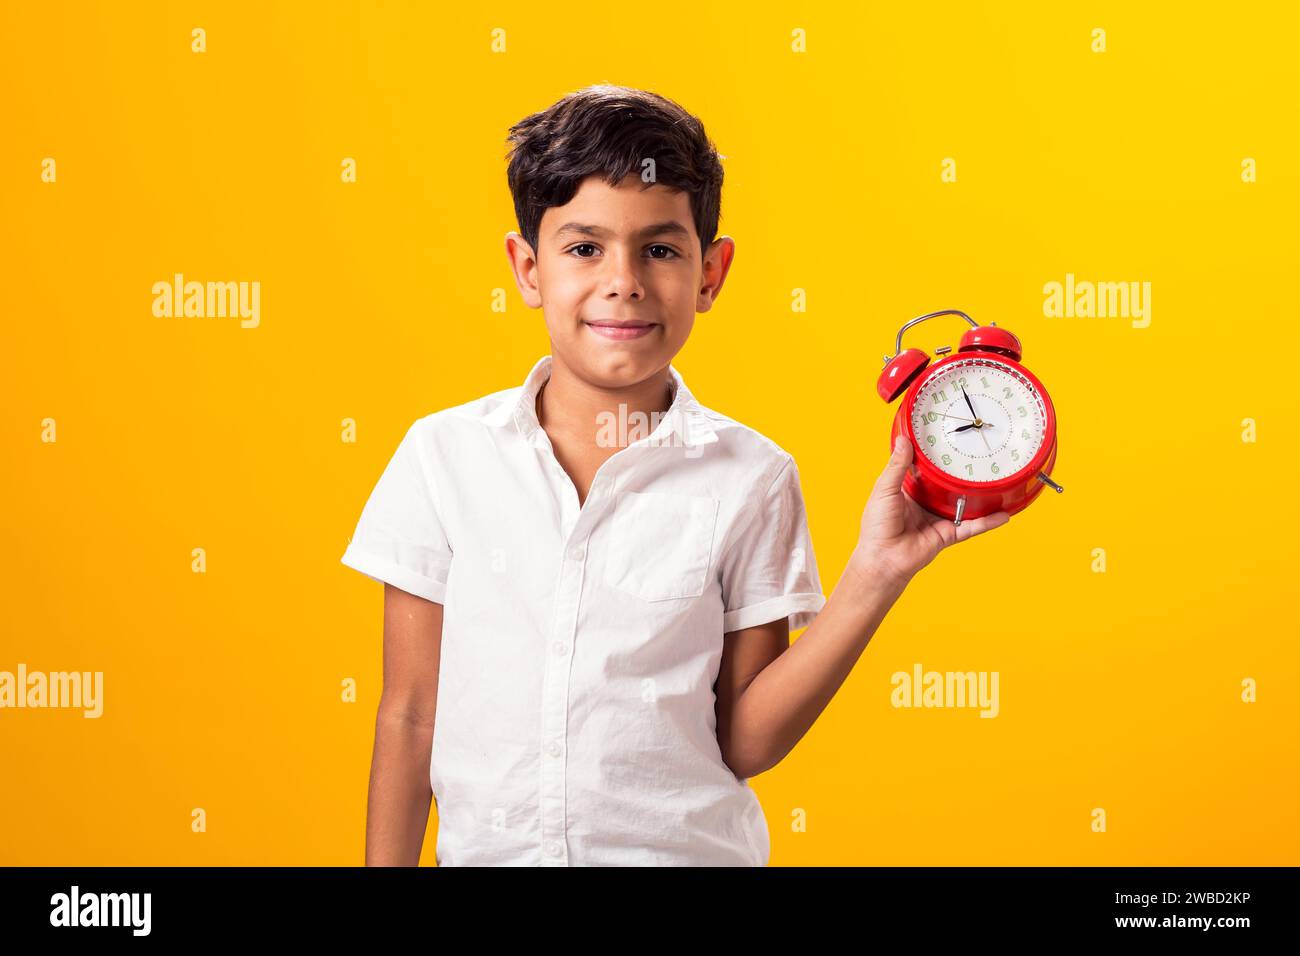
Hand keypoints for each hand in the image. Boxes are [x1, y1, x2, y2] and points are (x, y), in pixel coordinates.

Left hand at [851, 436, 1010, 586]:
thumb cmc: (877, 526)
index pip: (926, 470)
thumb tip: (903, 440)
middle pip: (948, 486)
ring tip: (998, 481)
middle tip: (979, 456)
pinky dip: (987, 522)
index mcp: (909, 491)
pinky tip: (1003, 514)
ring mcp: (938, 518)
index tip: (948, 440)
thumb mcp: (885, 489)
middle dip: (962, 474)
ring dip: (980, 496)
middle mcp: (925, 503)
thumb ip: (897, 466)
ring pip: (964, 505)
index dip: (935, 457)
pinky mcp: (948, 534)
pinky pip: (971, 527)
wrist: (883, 558)